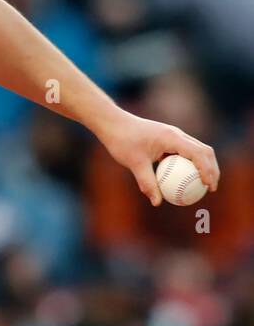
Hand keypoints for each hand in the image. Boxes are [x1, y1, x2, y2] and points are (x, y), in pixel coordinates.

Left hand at [96, 110, 219, 205]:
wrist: (111, 122)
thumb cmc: (122, 140)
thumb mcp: (133, 163)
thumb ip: (147, 182)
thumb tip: (157, 202)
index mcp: (172, 137)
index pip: (198, 153)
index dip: (207, 170)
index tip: (208, 186)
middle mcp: (177, 134)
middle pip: (204, 150)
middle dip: (212, 169)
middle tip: (211, 188)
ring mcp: (173, 135)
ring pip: (197, 150)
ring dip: (204, 166)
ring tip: (204, 186)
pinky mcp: (168, 138)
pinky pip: (184, 152)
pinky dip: (190, 164)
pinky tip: (184, 180)